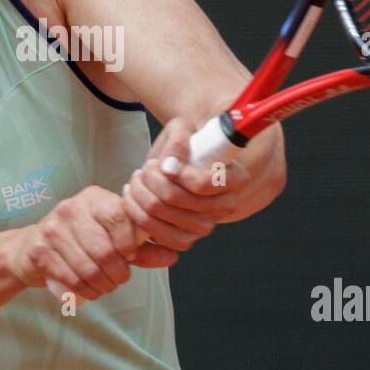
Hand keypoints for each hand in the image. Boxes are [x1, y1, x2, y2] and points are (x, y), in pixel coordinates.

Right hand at [5, 185, 179, 300]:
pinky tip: (89, 290)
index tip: (130, 257)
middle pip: (106, 250)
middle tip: (119, 279)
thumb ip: (141, 247)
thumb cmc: (78, 241)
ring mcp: (53, 229)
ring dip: (103, 286)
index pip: (122, 218)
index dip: (130, 245)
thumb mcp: (110, 237)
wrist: (30, 248)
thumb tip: (172, 256)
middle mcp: (71, 208)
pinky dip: (86, 291)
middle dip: (118, 273)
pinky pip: (71, 278)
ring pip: (89, 268)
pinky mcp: (40, 250)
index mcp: (94, 198)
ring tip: (105, 286)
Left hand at [122, 115, 252, 249]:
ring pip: (162, 215)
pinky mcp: (186, 240)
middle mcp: (225, 206)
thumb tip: (169, 166)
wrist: (175, 167)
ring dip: (140, 195)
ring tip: (137, 180)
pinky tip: (133, 199)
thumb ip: (177, 140)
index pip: (202, 184)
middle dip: (151, 180)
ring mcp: (206, 226)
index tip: (162, 163)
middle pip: (177, 199)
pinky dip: (137, 215)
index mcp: (235, 179)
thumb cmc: (184, 146)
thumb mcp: (182, 129)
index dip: (176, 174)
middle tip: (144, 169)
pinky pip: (158, 234)